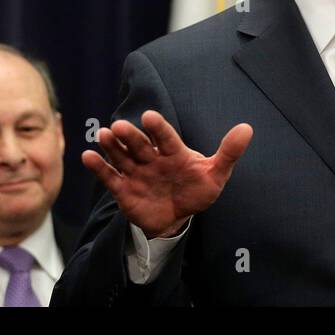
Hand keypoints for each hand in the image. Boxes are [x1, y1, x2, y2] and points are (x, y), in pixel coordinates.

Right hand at [82, 110, 252, 237]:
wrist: (177, 218)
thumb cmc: (197, 191)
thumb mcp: (216, 175)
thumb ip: (228, 153)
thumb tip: (247, 128)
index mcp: (174, 152)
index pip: (166, 138)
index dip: (157, 128)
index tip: (148, 117)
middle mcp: (153, 159)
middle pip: (140, 146)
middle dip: (130, 137)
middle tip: (119, 126)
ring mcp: (137, 173)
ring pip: (123, 157)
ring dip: (113, 147)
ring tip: (103, 135)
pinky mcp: (124, 189)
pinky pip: (110, 177)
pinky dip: (99, 168)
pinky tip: (87, 157)